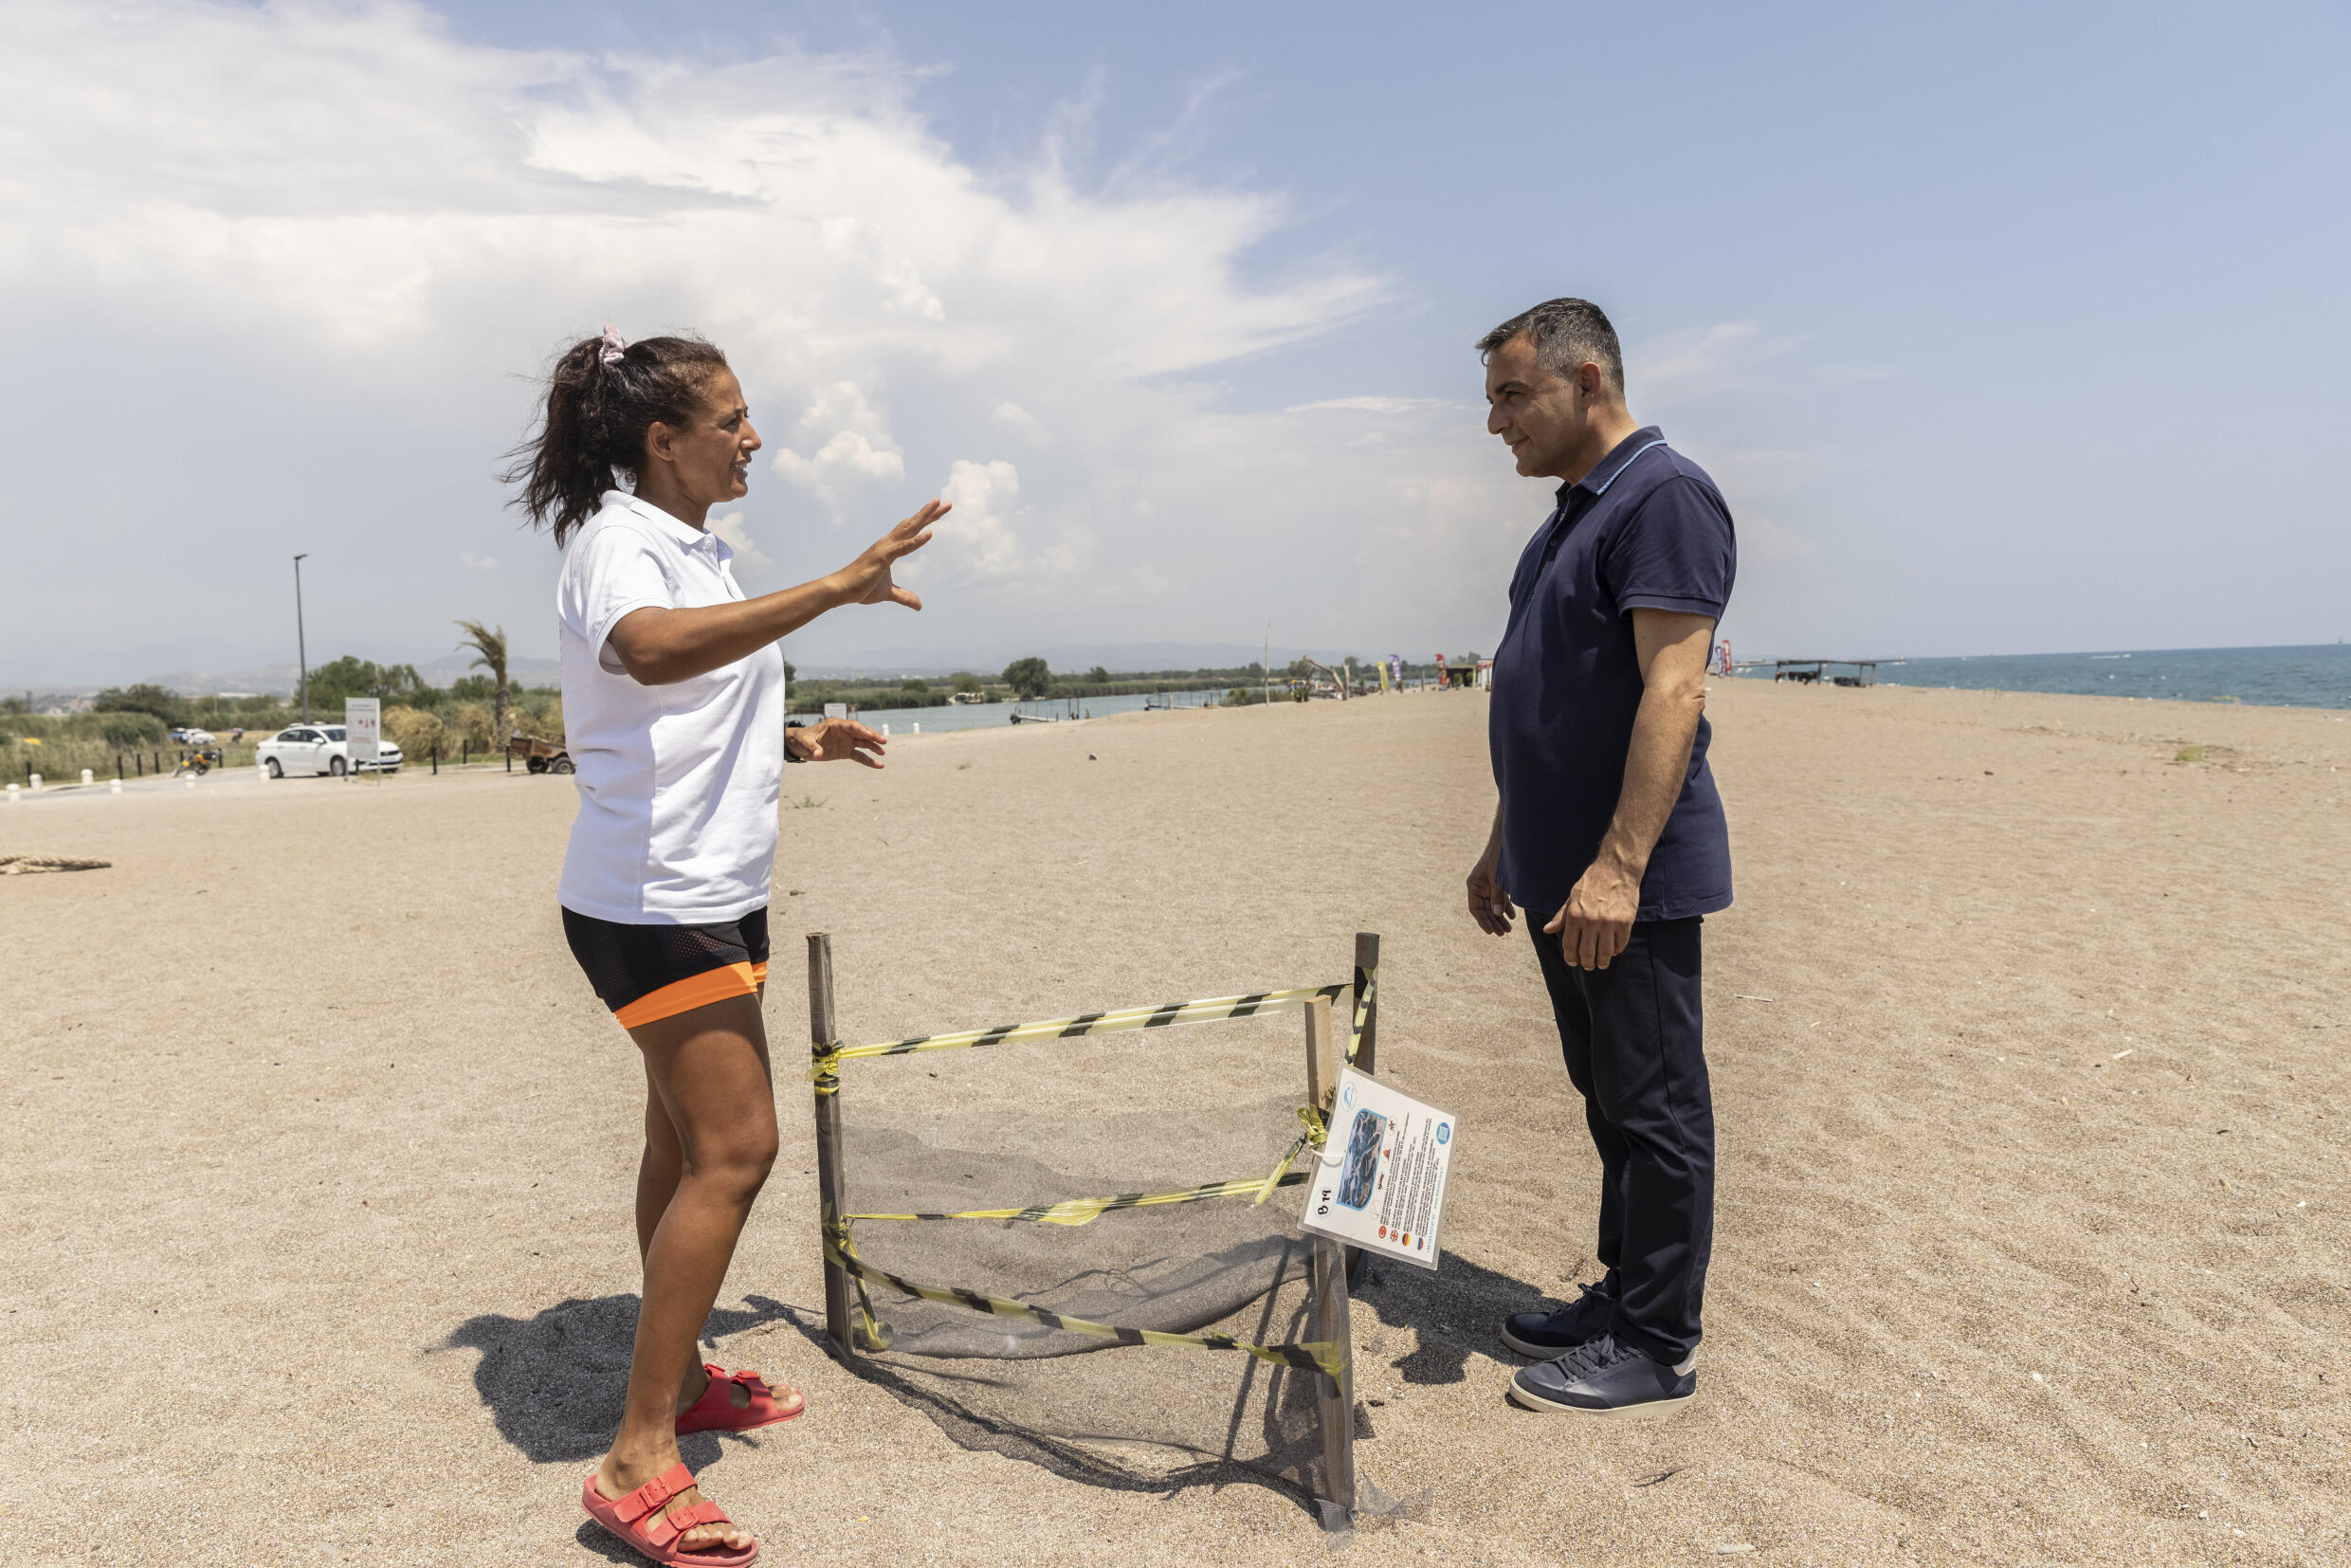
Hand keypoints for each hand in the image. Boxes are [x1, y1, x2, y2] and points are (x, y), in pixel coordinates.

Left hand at [789, 719, 887, 768]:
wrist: (800, 746)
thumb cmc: (802, 739)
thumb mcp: (805, 742)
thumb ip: (812, 748)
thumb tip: (818, 755)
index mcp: (835, 725)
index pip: (852, 725)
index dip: (862, 730)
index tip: (871, 735)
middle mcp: (844, 732)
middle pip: (861, 733)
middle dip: (873, 736)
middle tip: (883, 741)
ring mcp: (846, 741)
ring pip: (863, 743)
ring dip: (873, 747)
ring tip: (883, 753)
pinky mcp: (846, 751)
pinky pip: (859, 756)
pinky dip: (869, 761)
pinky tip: (879, 765)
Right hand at [831, 500, 948, 610]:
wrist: (841, 590)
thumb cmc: (861, 588)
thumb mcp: (888, 593)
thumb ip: (904, 596)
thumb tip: (919, 605)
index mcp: (889, 548)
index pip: (911, 530)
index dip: (926, 520)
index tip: (940, 510)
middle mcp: (887, 543)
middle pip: (912, 524)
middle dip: (929, 513)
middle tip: (946, 502)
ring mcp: (885, 548)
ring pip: (908, 529)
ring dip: (924, 517)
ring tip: (938, 504)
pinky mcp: (882, 558)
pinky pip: (902, 548)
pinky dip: (916, 541)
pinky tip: (930, 533)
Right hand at [1466, 853, 1515, 935]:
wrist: (1506, 841)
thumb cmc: (1498, 857)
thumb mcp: (1497, 878)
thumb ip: (1497, 896)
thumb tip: (1497, 914)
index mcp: (1473, 885)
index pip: (1475, 908)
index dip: (1482, 921)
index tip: (1490, 932)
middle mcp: (1479, 886)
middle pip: (1485, 909)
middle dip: (1494, 922)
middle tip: (1503, 933)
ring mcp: (1488, 885)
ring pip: (1493, 906)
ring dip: (1500, 917)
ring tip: (1508, 929)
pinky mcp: (1497, 883)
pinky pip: (1500, 899)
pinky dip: (1506, 907)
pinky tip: (1512, 916)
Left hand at [1546, 855, 1640, 969]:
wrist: (1617, 869)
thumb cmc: (1592, 882)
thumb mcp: (1572, 897)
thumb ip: (1561, 916)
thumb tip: (1547, 930)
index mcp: (1575, 915)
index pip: (1570, 945)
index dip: (1571, 958)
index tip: (1573, 962)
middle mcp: (1591, 921)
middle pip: (1587, 953)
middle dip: (1587, 963)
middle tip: (1588, 965)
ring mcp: (1609, 922)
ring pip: (1605, 953)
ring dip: (1602, 962)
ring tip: (1601, 964)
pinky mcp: (1625, 922)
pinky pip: (1620, 944)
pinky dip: (1616, 951)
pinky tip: (1613, 951)